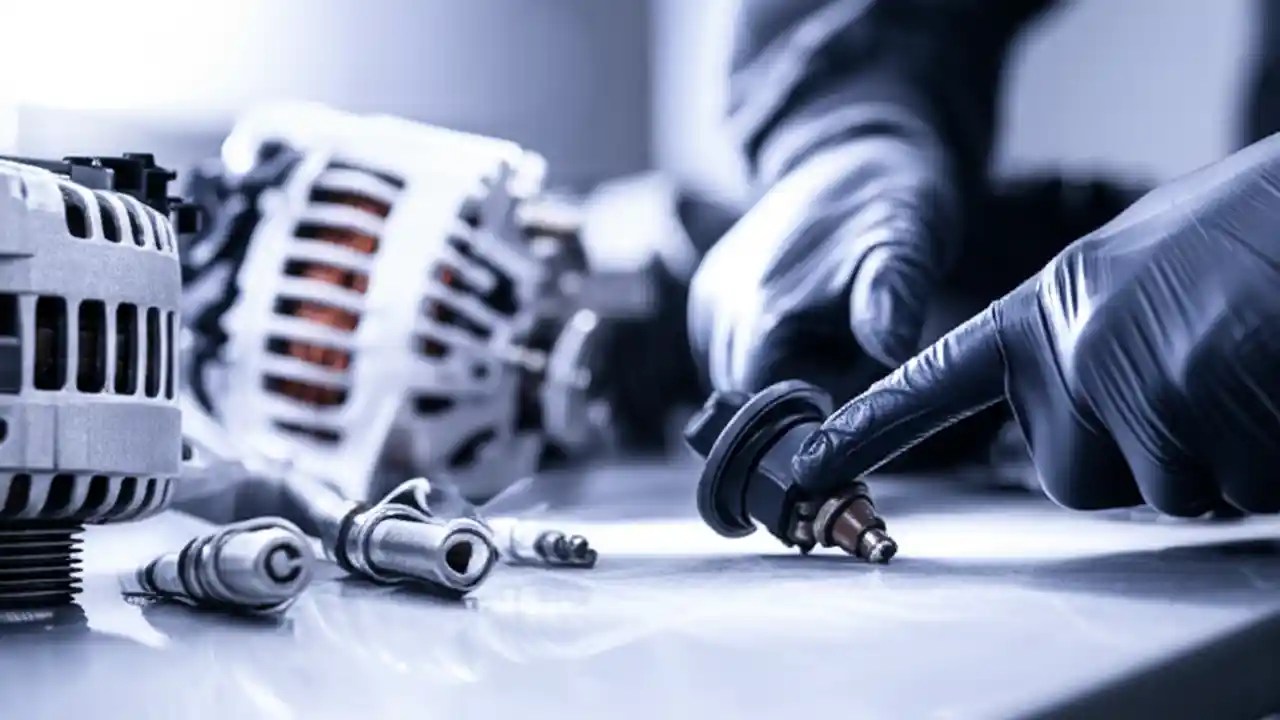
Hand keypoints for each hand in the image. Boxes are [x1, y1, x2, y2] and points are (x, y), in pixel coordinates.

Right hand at [688, 131, 958, 396]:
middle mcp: (719, 306)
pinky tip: (804, 317)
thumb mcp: (906, 248)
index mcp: (761, 309)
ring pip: (736, 379)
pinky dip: (765, 351)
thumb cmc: (888, 203)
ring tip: (828, 326)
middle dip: (799, 390)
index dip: (808, 417)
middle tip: (850, 345)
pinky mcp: (708, 291)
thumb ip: (891, 302)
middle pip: (748, 399)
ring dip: (782, 370)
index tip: (850, 383)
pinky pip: (726, 353)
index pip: (762, 413)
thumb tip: (887, 348)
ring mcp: (707, 298)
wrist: (856, 150)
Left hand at [793, 135, 1279, 515]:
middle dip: (1144, 455)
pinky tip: (1279, 390)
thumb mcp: (1142, 273)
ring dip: (1223, 456)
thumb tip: (1068, 418)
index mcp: (1049, 307)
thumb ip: (1084, 342)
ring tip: (1256, 369)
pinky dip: (1270, 463)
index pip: (933, 384)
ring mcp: (1130, 387)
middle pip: (1073, 477)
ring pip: (1165, 493)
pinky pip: (1236, 494)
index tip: (809, 469)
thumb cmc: (1253, 236)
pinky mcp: (1200, 421)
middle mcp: (1070, 349)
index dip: (870, 431)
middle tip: (1209, 375)